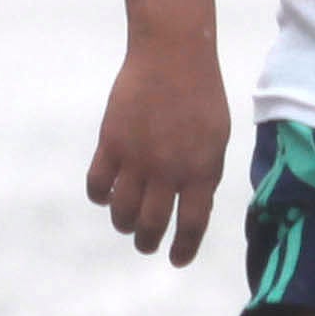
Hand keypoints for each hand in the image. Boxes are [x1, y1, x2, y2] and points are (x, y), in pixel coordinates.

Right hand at [86, 34, 234, 264]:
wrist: (173, 56)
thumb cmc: (201, 96)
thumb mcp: (217, 139)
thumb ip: (204, 175)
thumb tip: (191, 207)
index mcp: (201, 172)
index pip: (191, 225)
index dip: (183, 249)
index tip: (175, 259)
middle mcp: (168, 171)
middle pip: (151, 225)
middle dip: (148, 241)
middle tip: (146, 242)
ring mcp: (137, 159)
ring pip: (121, 213)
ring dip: (123, 224)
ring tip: (126, 222)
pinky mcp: (111, 143)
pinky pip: (97, 186)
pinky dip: (100, 197)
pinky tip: (107, 193)